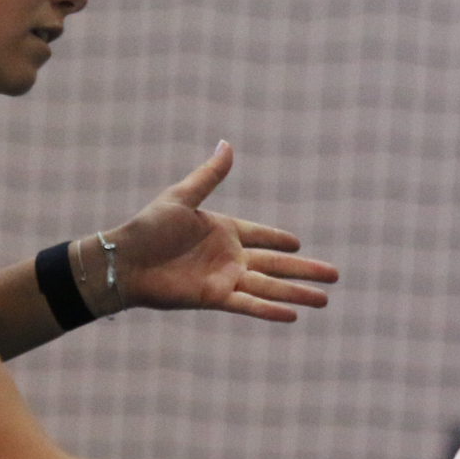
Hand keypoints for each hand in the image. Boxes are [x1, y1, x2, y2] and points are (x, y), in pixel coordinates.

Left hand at [89, 141, 338, 320]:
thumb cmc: (148, 227)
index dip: (278, 239)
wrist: (125, 261)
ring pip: (270, 286)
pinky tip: (293, 314)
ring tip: (325, 299)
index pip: (261, 236)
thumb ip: (209, 175)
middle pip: (276, 265)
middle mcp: (228, 257)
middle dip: (305, 270)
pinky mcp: (214, 298)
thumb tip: (227, 143)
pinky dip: (270, 309)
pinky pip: (248, 304)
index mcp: (223, 230)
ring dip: (297, 293)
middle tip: (334, 275)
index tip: (299, 244)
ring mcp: (224, 279)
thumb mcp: (182, 196)